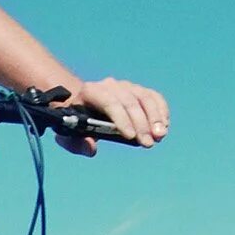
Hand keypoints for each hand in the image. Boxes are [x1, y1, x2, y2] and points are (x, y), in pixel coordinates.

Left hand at [50, 76, 168, 155]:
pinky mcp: (138, 91)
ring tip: (159, 136)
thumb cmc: (76, 124)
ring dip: (154, 117)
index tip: (130, 137)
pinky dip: (161, 110)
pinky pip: (153, 97)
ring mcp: (125, 86)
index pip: (109, 102)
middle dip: (140, 123)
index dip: (121, 118)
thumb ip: (77, 143)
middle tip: (147, 143)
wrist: (85, 108)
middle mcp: (109, 85)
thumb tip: (92, 149)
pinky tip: (164, 125)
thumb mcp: (69, 135)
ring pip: (144, 97)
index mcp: (90, 92)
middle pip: (129, 101)